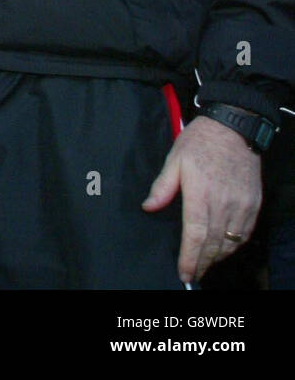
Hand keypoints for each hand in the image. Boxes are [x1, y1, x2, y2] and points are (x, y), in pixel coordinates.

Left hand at [142, 110, 261, 282]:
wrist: (234, 128)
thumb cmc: (199, 141)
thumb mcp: (174, 159)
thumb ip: (162, 186)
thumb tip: (148, 207)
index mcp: (201, 192)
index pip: (195, 234)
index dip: (190, 257)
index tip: (184, 272)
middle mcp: (224, 202)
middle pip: (213, 243)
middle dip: (202, 262)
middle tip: (193, 274)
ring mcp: (241, 204)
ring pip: (231, 241)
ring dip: (217, 256)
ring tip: (205, 264)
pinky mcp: (253, 203)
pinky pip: (245, 232)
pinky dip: (234, 245)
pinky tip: (224, 249)